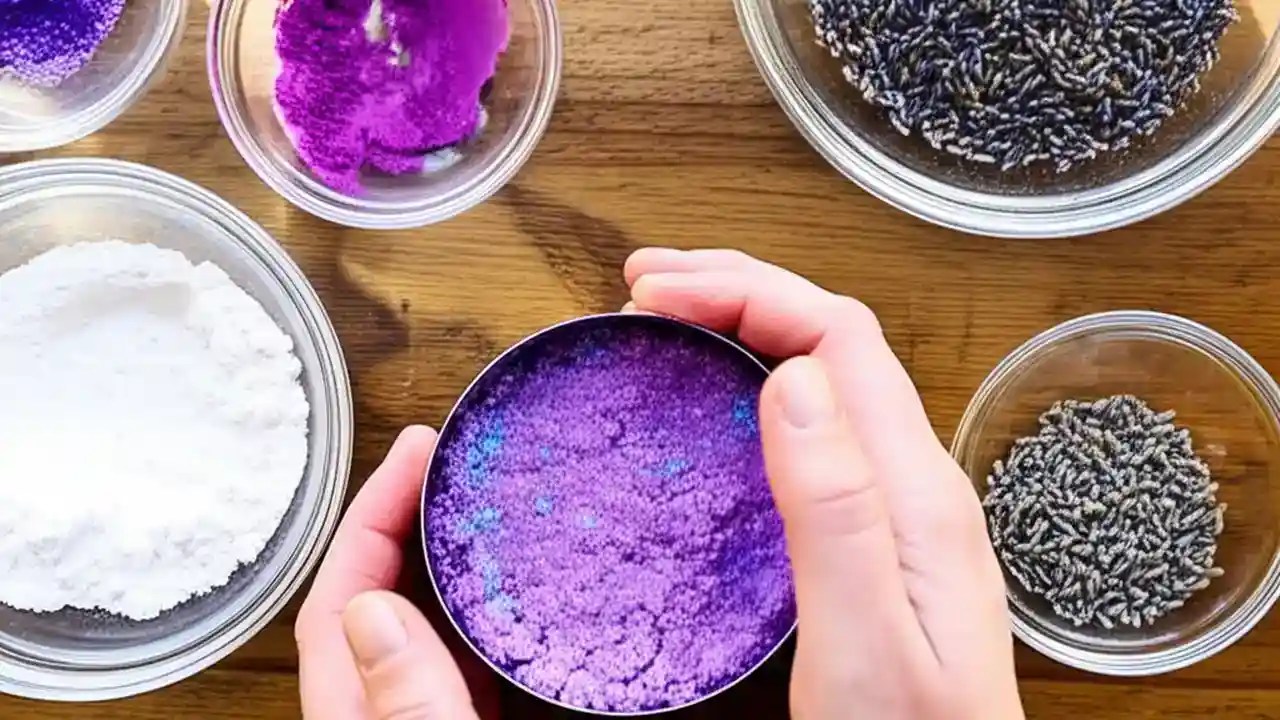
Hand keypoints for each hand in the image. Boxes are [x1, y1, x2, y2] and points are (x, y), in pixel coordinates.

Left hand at [295, 426, 496, 719]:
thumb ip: (411, 700)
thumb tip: (374, 611)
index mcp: (353, 713)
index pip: (343, 593)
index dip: (373, 511)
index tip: (416, 451)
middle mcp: (382, 707)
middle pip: (380, 592)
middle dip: (412, 515)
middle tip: (456, 453)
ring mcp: (428, 712)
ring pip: (429, 620)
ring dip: (454, 554)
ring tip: (493, 496)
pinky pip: (471, 655)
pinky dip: (492, 608)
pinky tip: (528, 587)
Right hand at [625, 248, 1023, 719]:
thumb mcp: (864, 640)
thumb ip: (837, 512)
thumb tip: (793, 375)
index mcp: (915, 487)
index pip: (836, 336)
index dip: (745, 290)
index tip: (655, 291)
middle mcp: (913, 480)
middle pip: (832, 339)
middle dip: (738, 288)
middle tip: (645, 286)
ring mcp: (898, 506)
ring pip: (823, 376)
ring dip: (746, 326)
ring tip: (670, 317)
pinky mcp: (875, 535)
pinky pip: (814, 429)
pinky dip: (753, 386)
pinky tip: (716, 402)